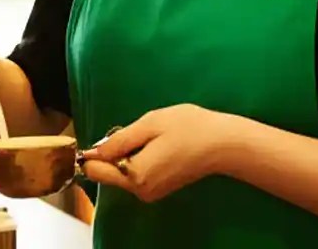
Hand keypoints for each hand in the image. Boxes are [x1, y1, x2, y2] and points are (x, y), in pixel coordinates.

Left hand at [79, 104, 235, 202]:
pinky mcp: (159, 190)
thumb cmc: (189, 128)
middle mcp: (140, 190)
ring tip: (153, 137)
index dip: (94, 152)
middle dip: (114, 153)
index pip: (95, 170)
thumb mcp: (150, 123)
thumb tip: (94, 150)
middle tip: (138, 132)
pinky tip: (159, 146)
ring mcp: (151, 193)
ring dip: (129, 155)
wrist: (223, 144)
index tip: (109, 136)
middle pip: (108, 173)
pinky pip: (137, 175)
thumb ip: (119, 139)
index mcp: (135, 174)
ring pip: (123, 173)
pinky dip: (140, 160)